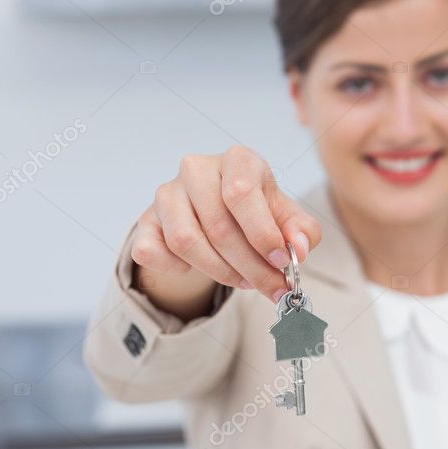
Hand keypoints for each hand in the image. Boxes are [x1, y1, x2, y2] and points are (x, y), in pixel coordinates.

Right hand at [130, 146, 321, 312]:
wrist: (217, 214)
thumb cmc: (257, 211)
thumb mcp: (285, 216)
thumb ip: (302, 230)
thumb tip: (300, 249)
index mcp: (236, 159)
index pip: (241, 192)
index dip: (262, 232)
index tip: (280, 261)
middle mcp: (196, 169)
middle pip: (218, 226)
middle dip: (250, 266)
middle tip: (272, 288)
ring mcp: (166, 194)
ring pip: (186, 242)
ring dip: (221, 272)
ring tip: (245, 281)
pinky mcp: (145, 220)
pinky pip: (153, 252)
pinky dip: (178, 269)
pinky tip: (201, 269)